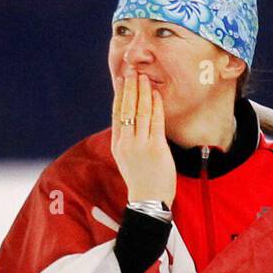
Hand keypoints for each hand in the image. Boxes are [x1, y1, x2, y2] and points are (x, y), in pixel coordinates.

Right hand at [111, 64, 175, 204]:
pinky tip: (156, 94)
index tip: (122, 80)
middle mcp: (126, 143)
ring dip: (142, 92)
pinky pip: (155, 121)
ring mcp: (139, 145)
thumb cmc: (141, 179)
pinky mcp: (155, 148)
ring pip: (140, 112)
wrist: (148, 200)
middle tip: (133, 71)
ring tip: (144, 78)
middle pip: (126, 109)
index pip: (117, 114)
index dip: (120, 95)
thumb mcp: (128, 159)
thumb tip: (133, 121)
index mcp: (117, 145)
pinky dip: (155, 106)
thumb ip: (129, 140)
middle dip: (130, 88)